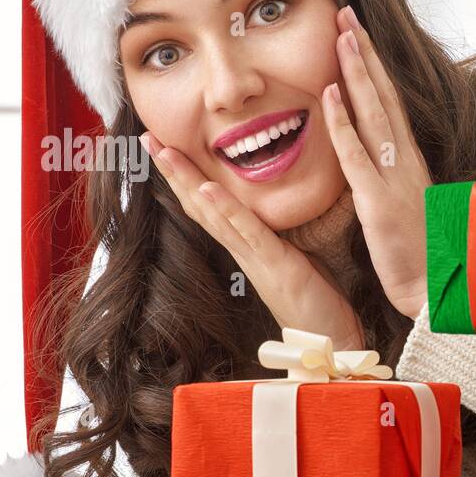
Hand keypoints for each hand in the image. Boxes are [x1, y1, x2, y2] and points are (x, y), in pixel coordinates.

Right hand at [140, 131, 364, 350]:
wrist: (331, 339)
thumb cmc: (317, 299)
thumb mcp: (293, 255)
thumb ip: (277, 232)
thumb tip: (271, 206)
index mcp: (247, 244)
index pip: (208, 205)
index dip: (185, 176)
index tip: (164, 144)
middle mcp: (243, 250)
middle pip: (199, 205)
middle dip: (172, 170)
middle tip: (145, 137)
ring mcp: (255, 258)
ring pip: (213, 214)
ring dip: (187, 181)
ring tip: (164, 151)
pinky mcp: (275, 266)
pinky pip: (248, 233)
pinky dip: (227, 209)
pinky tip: (207, 188)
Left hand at [324, 5, 431, 319]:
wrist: (438, 290)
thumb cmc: (426, 257)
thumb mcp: (408, 209)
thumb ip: (395, 182)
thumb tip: (383, 165)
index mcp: (410, 164)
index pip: (390, 105)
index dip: (373, 69)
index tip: (357, 36)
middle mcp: (405, 162)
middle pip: (384, 96)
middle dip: (364, 53)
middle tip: (347, 14)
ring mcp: (393, 178)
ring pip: (373, 113)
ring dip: (356, 71)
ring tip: (341, 34)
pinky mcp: (379, 200)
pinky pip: (357, 154)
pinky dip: (342, 122)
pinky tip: (328, 94)